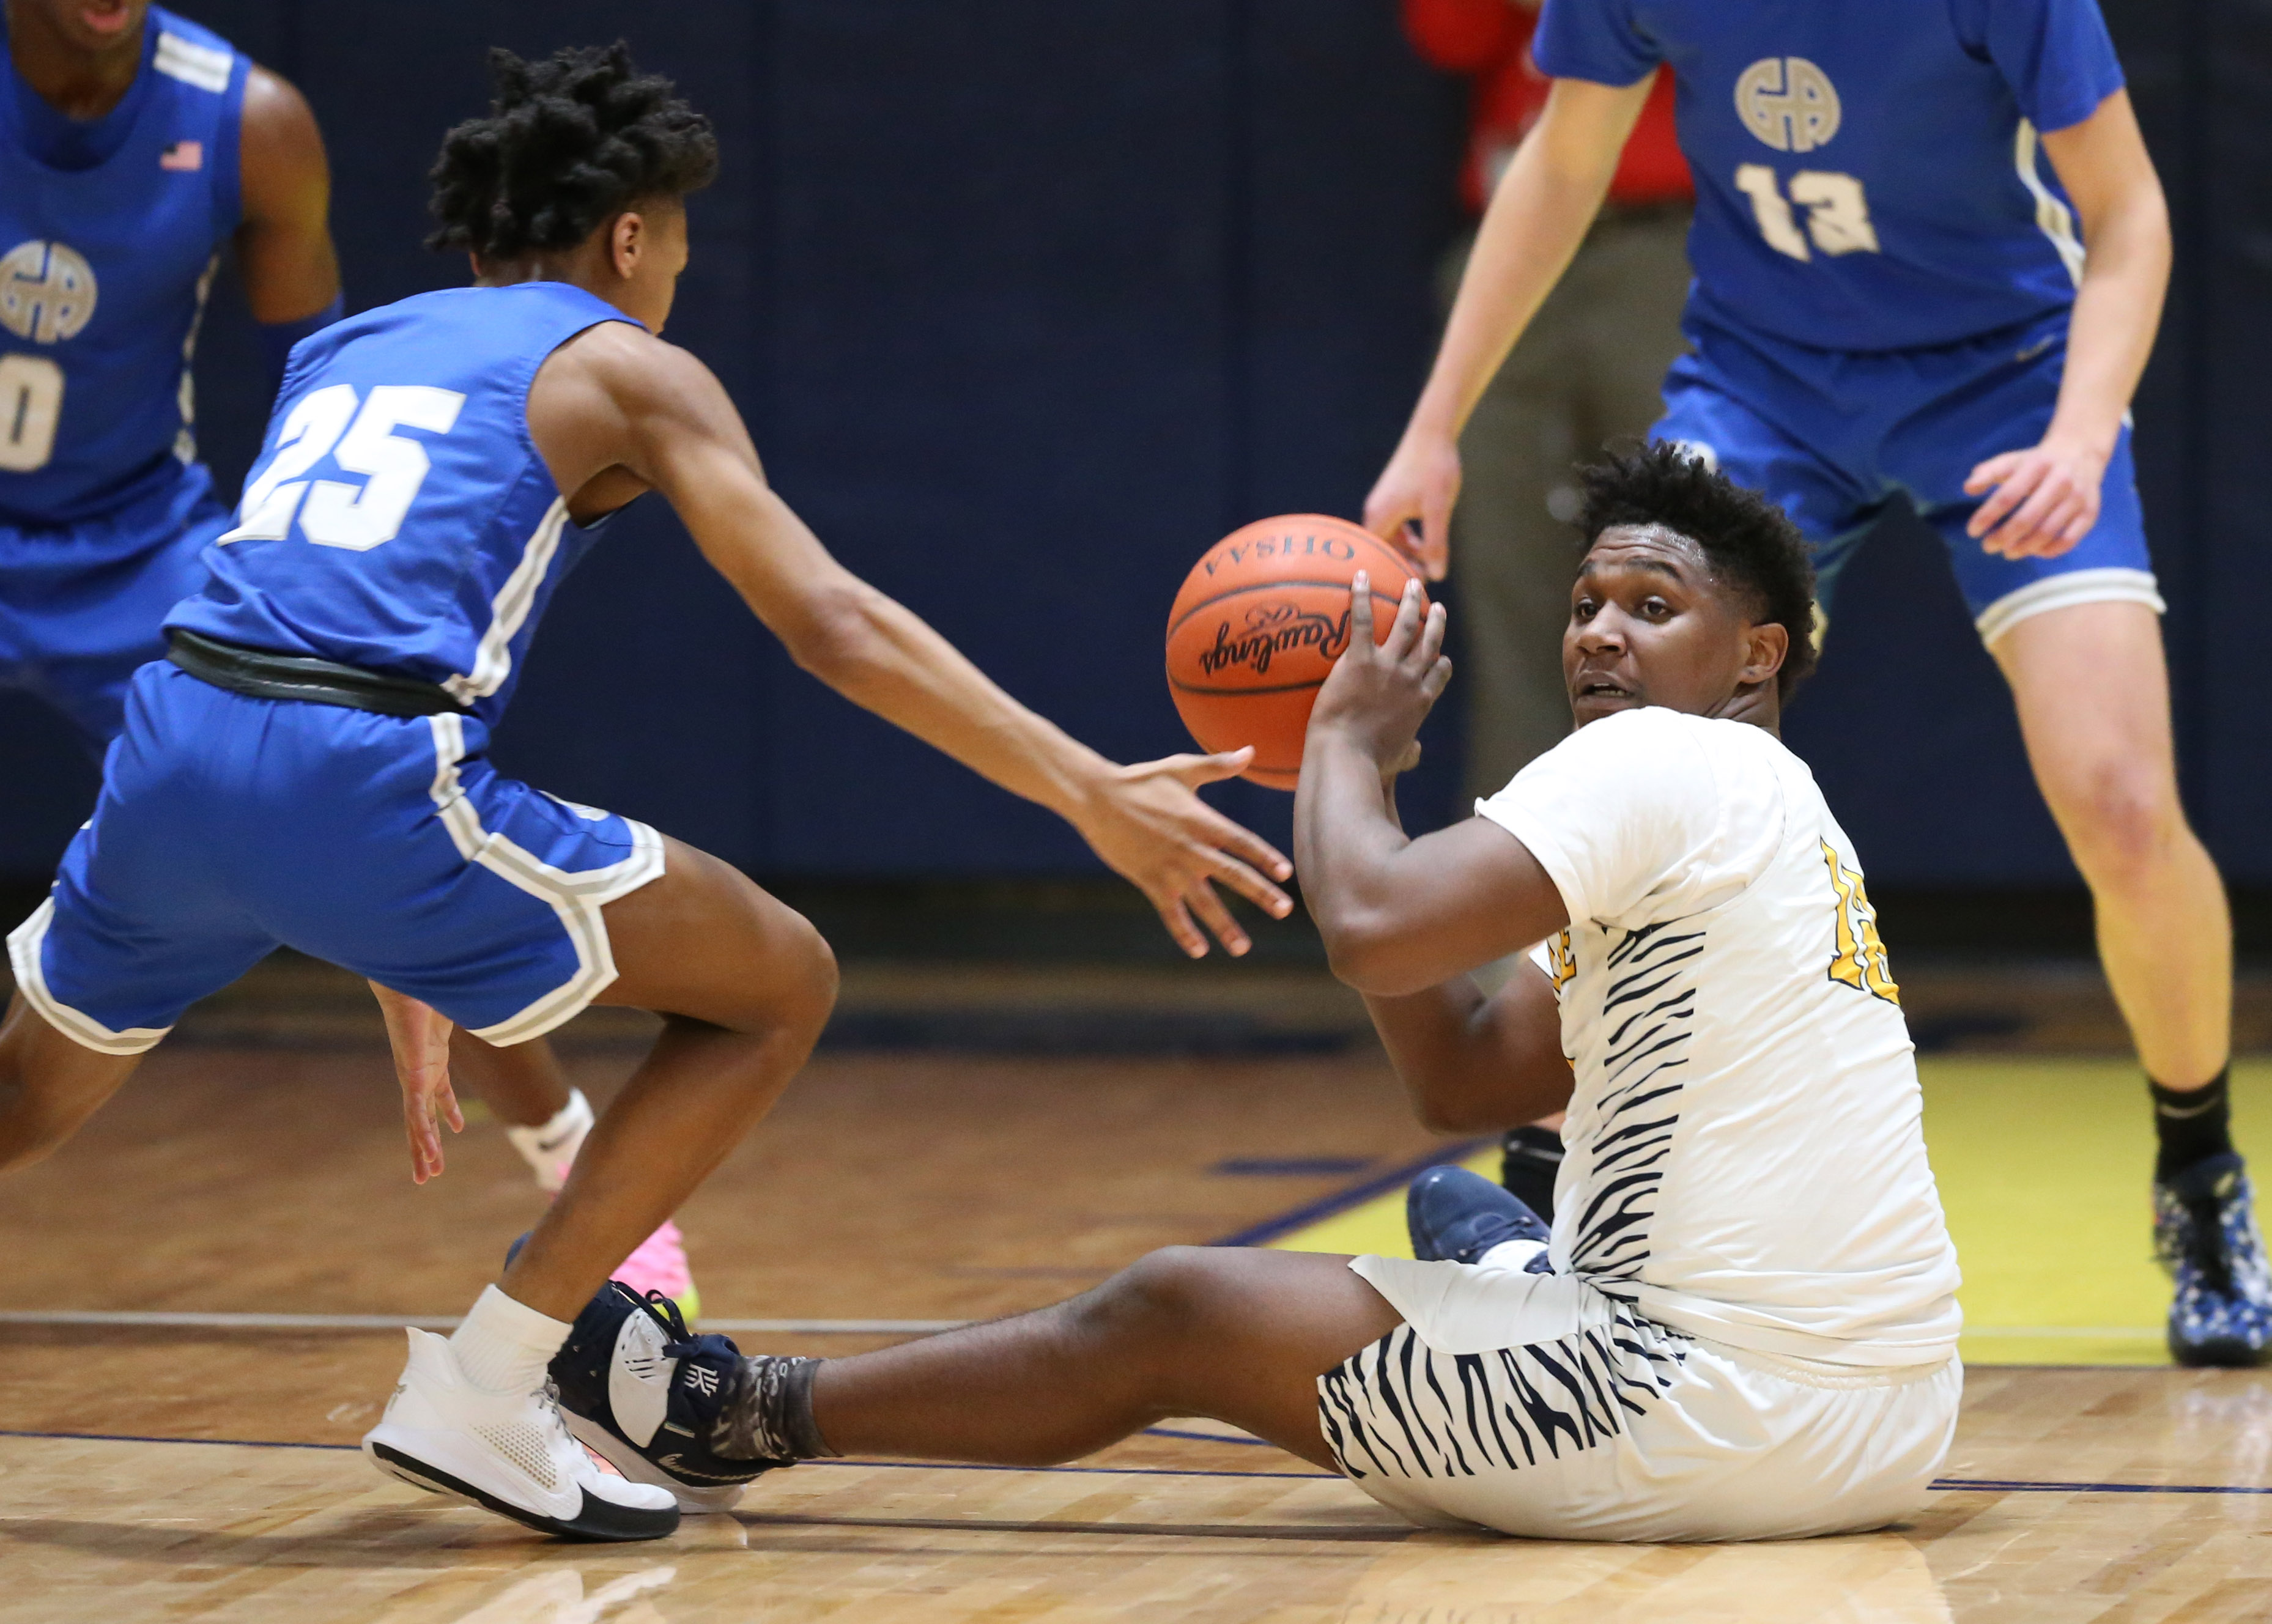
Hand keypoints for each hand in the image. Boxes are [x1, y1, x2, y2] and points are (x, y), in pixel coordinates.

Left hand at [370, 980, 461, 1183]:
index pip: (439, 1092)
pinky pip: (417, 1109)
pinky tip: (427, 1150)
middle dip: (427, 1145)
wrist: (407, 977)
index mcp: (429, 1058)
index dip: (447, 1111)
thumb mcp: (460, 1007)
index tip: (455, 1128)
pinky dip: (423, 1131)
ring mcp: (413, 1074)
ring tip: (426, 1175)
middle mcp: (418, 1071)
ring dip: (422, 1149)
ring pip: (417, 1121)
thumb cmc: (429, 985)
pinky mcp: (410, 1073)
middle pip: (423, 1117)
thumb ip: (479, 1010)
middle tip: (429, 1171)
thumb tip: (507, 997)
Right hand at [1069, 753, 1294, 957]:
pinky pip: (1170, 913)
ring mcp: (1170, 868)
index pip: (1242, 842)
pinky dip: (1184, 932)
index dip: (1265, 858)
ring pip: (1204, 903)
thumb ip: (1218, 765)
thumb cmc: (1140, 781)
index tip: (1286, 874)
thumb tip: (1251, 751)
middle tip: (1284, 910)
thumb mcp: (1180, 769)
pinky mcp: (1149, 881)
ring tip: (1242, 947)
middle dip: (1260, 893)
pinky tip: (1199, 950)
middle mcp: (1190, 848)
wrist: (1096, 797)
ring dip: (1225, 925)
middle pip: (1233, 874)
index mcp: (1201, 821)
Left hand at [1310, 574, 1452, 771]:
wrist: (1348, 759)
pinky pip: (1364, 621)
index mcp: (1420, 702)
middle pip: (1429, 643)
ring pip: (1406, 626)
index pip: (1438, 673)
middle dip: (1435, 622)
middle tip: (1436, 606)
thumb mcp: (1397, 761)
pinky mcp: (1361, 660)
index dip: (1439, 660)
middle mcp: (1410, 679)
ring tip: (1412, 585)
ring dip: (1411, 603)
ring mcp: (1387, 668)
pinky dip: (1363, 596)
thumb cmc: (1368, 766)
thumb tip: (1414, 755)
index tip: (1439, 654)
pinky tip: (1360, 577)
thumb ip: (1408, 754)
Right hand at [1363, 428, 1459, 582]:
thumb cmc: (1435, 469)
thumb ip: (1436, 543)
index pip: (1377, 558)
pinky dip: (1408, 539)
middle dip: (1402, 566)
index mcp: (1380, 517)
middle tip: (1427, 577)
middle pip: (1382, 551)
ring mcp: (1382, 505)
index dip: (1394, 575)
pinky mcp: (1391, 498)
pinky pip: (1394, 528)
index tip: (1418, 583)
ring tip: (1430, 560)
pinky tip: (1427, 541)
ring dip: (1408, 552)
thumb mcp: (1439, 509)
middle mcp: (1375, 512)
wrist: (1432, 433)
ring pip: (1389, 540)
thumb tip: (1437, 575)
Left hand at [1962, 433, 2108, 559]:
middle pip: (2027, 518)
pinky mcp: (2090, 512)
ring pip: (2047, 532)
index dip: (1987, 517)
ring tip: (2007, 552)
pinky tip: (2033, 551)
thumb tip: (1968, 488)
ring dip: (2023, 548)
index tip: (1973, 531)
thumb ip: (1988, 472)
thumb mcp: (2011, 461)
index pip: (2007, 496)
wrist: (2080, 453)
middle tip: (1988, 547)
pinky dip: (2048, 551)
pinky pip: (2069, 540)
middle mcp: (2061, 480)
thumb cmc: (2036, 462)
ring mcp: (2078, 497)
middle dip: (2003, 537)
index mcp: (2037, 465)